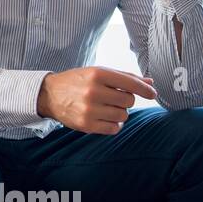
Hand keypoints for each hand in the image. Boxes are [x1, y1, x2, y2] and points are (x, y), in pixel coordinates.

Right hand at [37, 67, 156, 134]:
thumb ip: (124, 77)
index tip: (153, 94)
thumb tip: (150, 83)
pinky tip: (103, 118)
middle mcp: (93, 91)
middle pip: (129, 101)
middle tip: (112, 98)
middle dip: (125, 100)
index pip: (130, 83)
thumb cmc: (77, 82)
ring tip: (106, 108)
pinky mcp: (86, 125)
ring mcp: (89, 109)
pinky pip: (114, 128)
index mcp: (97, 74)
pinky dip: (113, 124)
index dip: (145, 90)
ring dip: (119, 113)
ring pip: (123, 116)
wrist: (49, 95)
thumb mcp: (98, 73)